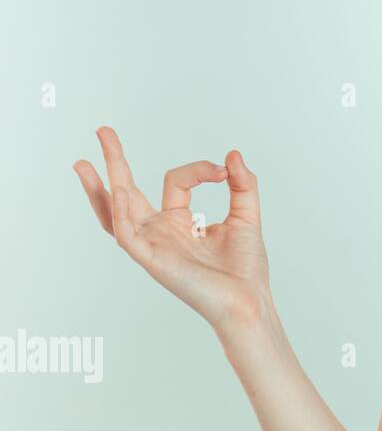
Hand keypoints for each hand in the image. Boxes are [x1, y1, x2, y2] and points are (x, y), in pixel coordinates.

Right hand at [73, 126, 272, 334]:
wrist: (249, 299)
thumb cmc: (245, 267)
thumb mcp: (247, 215)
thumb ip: (243, 184)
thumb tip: (232, 154)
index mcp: (179, 221)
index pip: (176, 181)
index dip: (199, 169)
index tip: (223, 171)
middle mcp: (161, 232)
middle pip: (128, 192)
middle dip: (114, 162)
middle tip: (102, 131)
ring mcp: (153, 245)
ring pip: (115, 213)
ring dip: (99, 188)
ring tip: (83, 162)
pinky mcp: (151, 260)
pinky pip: (126, 233)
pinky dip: (119, 212)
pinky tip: (116, 190)